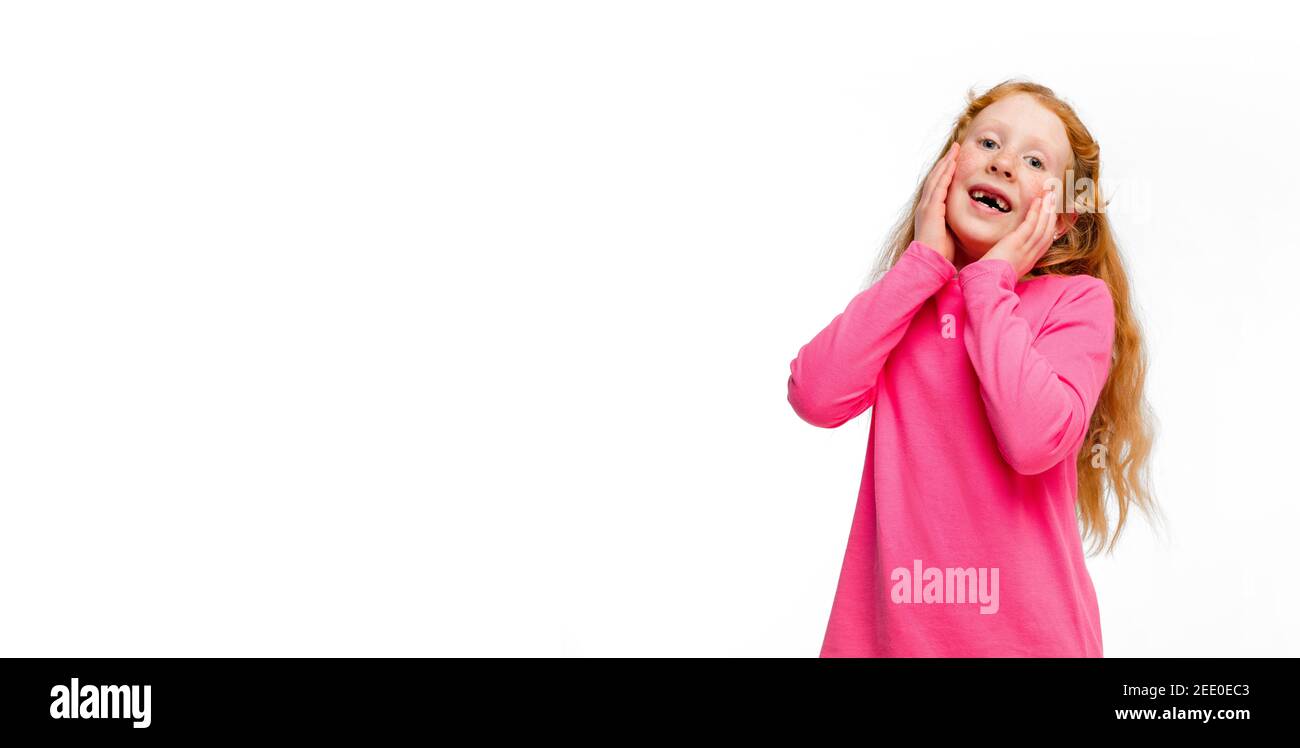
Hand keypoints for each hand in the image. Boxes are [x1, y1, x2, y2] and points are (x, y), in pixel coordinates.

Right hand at [914, 142, 958, 263]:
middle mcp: (926, 206)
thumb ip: (956, 223)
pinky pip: (939, 186)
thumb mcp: (950, 234)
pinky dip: (945, 173)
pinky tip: (952, 163)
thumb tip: (967, 222)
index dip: (946, 172)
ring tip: (955, 150)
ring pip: (937, 178)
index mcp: (931, 211)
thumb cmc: (940, 253)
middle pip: (935, 178)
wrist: (929, 262)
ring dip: (946, 163)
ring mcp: (927, 206)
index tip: (954, 161)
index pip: (938, 187)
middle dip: (945, 162)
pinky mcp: (931, 209)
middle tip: (955, 148)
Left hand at [981, 184, 1057, 277]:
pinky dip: (1035, 212)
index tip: (1053, 214)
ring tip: (1050, 195)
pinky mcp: (1016, 243)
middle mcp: (1031, 255)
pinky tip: (1038, 202)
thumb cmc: (991, 278)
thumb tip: (1006, 252)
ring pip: (1042, 227)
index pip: (1045, 242)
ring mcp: (1025, 249)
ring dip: (1047, 209)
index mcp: (1029, 261)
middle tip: (1055, 199)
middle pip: (1047, 232)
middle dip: (1052, 214)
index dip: (1051, 227)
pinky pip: (1030, 225)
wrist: (987, 286)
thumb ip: (1010, 259)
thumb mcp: (1006, 269)